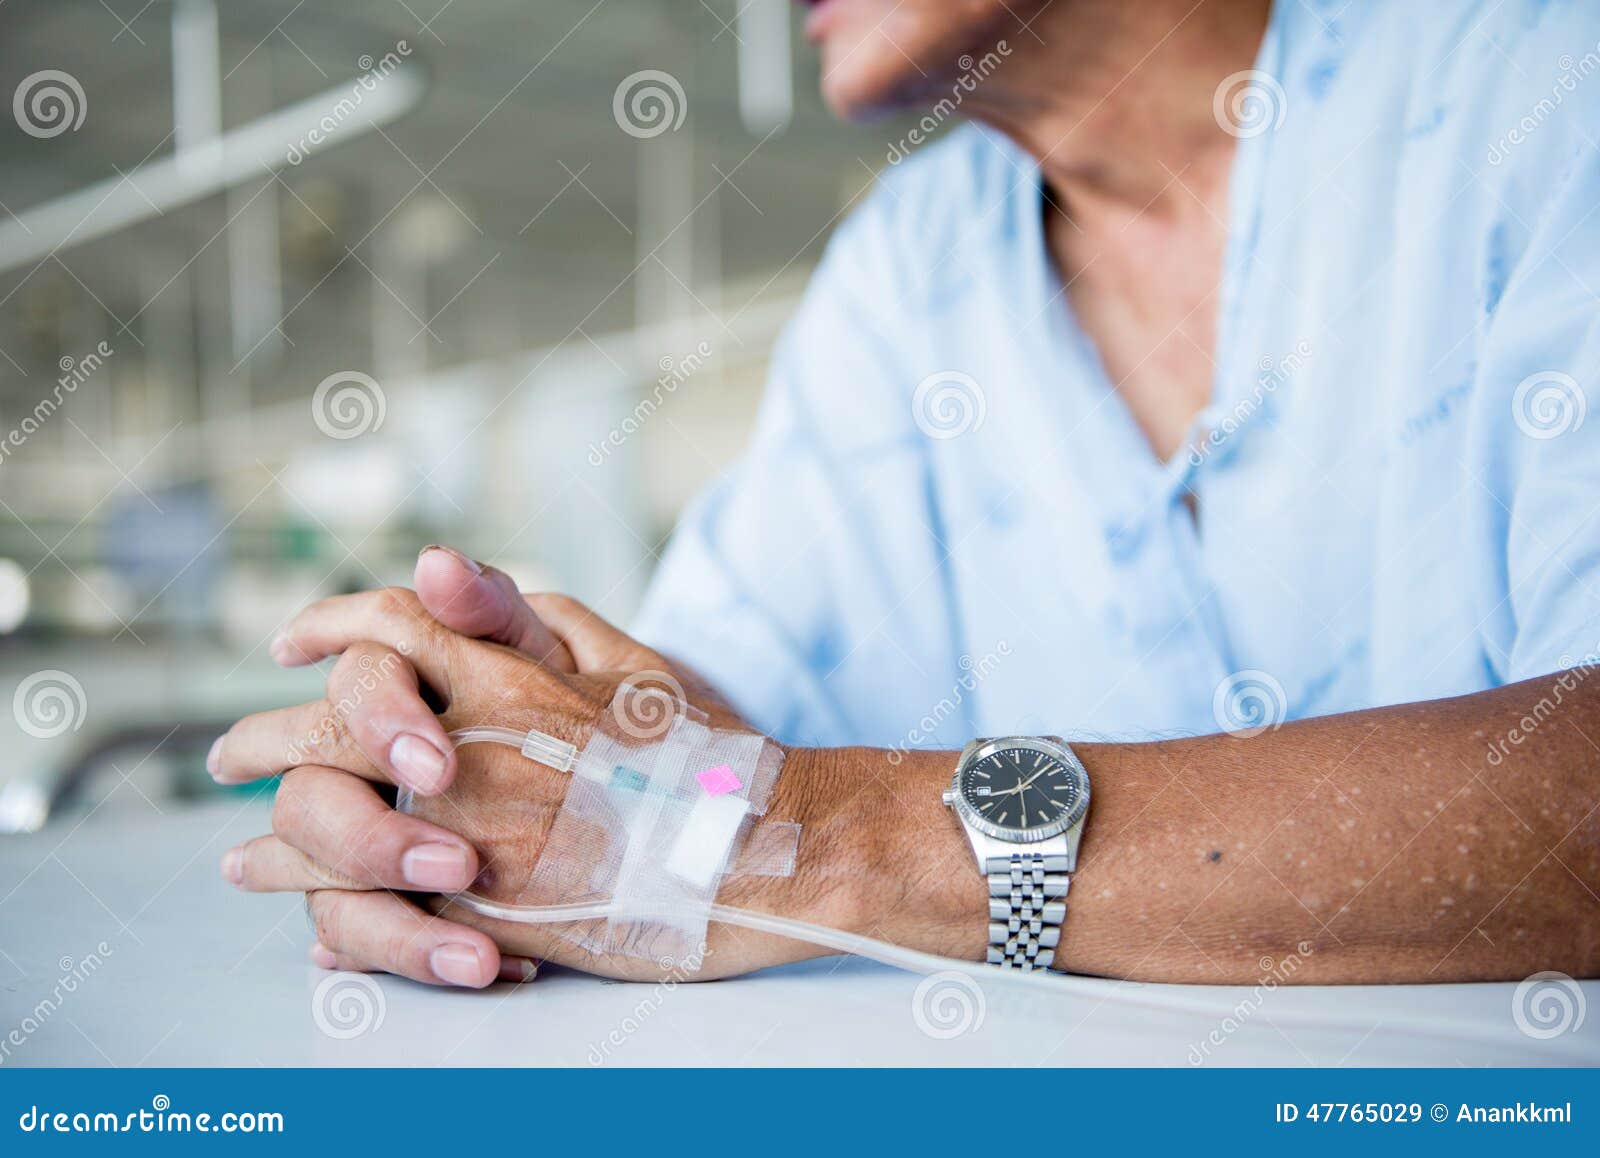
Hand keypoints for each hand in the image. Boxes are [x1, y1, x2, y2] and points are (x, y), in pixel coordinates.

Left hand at [214, 550, 853, 983]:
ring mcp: (470, 836)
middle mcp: (470, 752)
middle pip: (328, 730)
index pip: (383, 628)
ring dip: (276, 841)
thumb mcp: (622, 657)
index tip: (287, 640)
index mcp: (504, 678)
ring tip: (244, 859)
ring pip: (330, 829)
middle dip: (266, 740)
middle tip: (232, 754)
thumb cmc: (699, 750)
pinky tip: (309, 923)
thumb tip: (431, 563)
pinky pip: (374, 916)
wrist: (758, 850)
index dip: (325, 622)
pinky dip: (329, 918)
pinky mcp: (483, 915)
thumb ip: (524, 616)